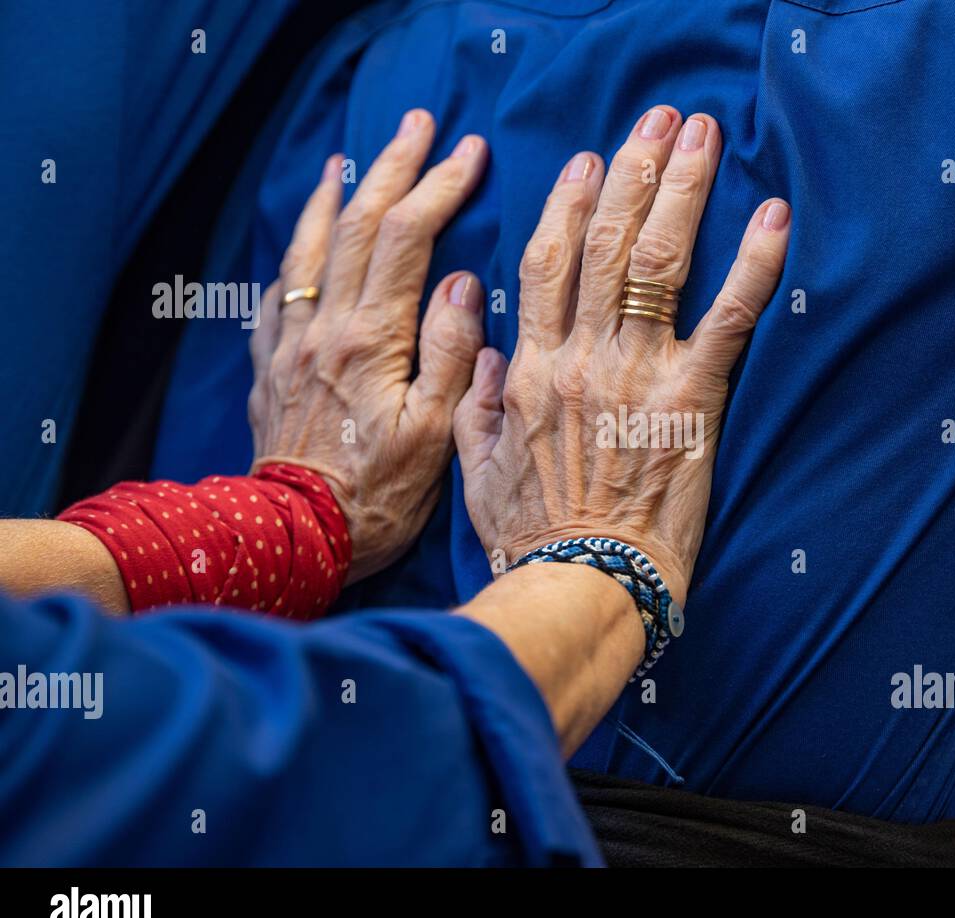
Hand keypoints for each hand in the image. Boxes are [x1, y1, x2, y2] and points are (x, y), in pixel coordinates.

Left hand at [249, 109, 487, 582]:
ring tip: (350, 159)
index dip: (440, 187)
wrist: (294, 538)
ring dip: (333, 195)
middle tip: (420, 127)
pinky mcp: (268, 366)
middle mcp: (323, 327)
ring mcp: (289, 342)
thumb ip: (452, 354)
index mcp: (370, 339)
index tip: (470, 153)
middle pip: (356, 224)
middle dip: (392, 167)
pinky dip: (294, 253)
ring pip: (308, 247)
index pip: (407, 238)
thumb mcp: (436, 433)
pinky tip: (302, 242)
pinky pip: (277, 291)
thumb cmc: (378, 495)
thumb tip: (464, 285)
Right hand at [453, 106, 789, 601]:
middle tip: (661, 121)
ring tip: (703, 137)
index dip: (568, 202)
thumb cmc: (532, 537)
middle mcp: (580, 356)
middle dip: (634, 170)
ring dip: (682, 190)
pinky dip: (752, 264)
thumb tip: (480, 348)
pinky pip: (726, 317)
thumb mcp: (478, 470)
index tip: (587, 161)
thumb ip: (475, 403)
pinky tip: (772, 217)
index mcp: (529, 369)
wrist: (583, 584)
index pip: (547, 263)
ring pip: (657, 260)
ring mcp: (637, 373)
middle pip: (605, 241)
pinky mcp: (691, 400)